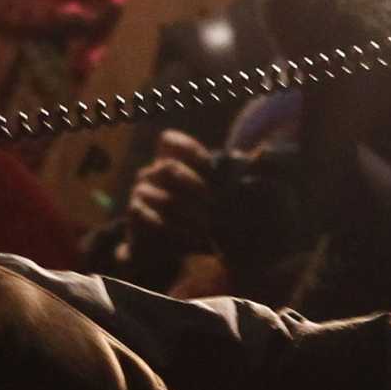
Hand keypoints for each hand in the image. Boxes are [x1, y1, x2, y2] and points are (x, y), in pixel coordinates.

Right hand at [114, 130, 215, 271]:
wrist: (158, 247)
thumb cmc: (190, 216)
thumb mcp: (207, 197)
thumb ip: (224, 180)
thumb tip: (255, 161)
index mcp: (168, 160)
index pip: (169, 141)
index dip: (189, 149)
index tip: (209, 165)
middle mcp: (151, 173)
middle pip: (170, 168)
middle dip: (196, 184)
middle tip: (213, 202)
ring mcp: (140, 193)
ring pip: (164, 199)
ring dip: (191, 215)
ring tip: (209, 227)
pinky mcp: (135, 216)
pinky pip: (152, 221)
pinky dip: (176, 232)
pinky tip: (194, 240)